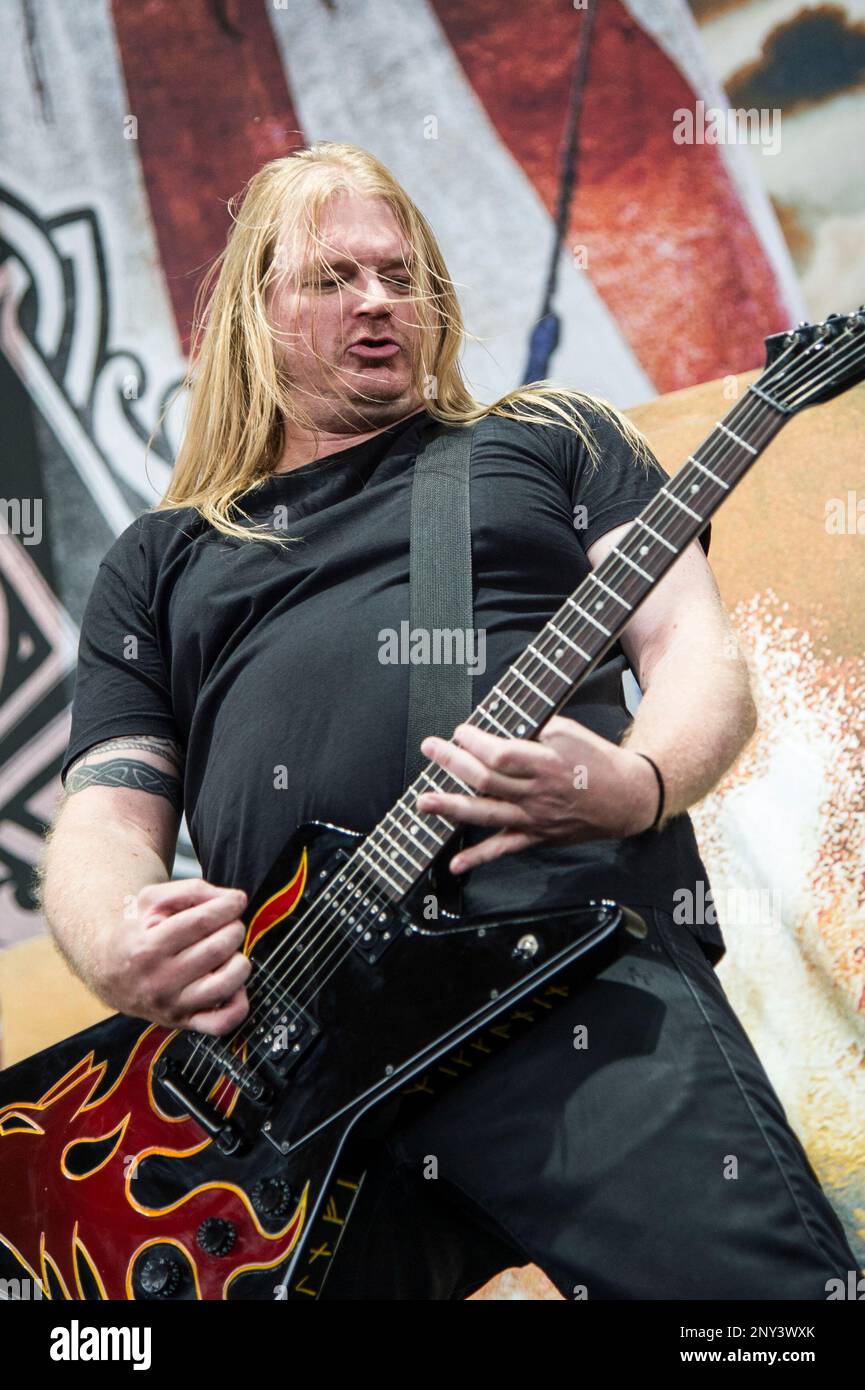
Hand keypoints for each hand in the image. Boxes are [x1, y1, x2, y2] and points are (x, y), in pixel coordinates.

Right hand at [93, 878, 251, 1035]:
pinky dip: (238, 1003)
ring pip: (226, 984)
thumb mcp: (152, 900)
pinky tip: (233, 984)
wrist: (109, 973)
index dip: (227, 906)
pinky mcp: (183, 1022)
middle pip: (217, 949)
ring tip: (229, 952)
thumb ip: (191, 890)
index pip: (201, 922)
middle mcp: (159, 980)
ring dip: (239, 961)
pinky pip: (222, 1023)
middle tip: (229, 924)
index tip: (237, 900)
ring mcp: (172, 1005)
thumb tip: (231, 899)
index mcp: (148, 947)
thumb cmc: (137, 932)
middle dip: (233, 929)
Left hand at [415, 717, 659, 873]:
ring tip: (423, 801)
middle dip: (452, 763)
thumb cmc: (595, 759)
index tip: (460, 730)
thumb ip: (531, 728)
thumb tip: (494, 726)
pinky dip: (478, 858)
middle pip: (486, 781)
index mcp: (547, 762)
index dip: (474, 742)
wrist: (626, 797)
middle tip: (430, 748)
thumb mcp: (568, 731)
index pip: (501, 755)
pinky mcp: (537, 837)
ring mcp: (535, 819)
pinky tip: (454, 863)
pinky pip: (504, 849)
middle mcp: (538, 793)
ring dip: (452, 808)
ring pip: (487, 815)